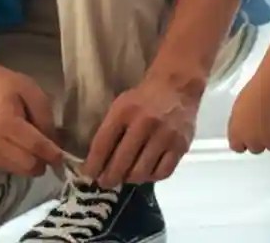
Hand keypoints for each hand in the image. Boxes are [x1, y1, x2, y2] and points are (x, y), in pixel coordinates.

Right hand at [0, 45, 63, 177]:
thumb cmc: (10, 88)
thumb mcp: (34, 93)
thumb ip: (46, 119)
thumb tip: (55, 145)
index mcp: (4, 122)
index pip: (34, 145)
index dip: (53, 153)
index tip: (65, 157)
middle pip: (28, 165)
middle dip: (44, 160)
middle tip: (51, 150)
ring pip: (22, 171)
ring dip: (33, 162)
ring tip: (32, 143)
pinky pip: (14, 169)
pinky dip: (22, 161)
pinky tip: (19, 145)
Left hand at [82, 79, 199, 187]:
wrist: (177, 86)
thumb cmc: (143, 98)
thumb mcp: (120, 105)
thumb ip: (109, 130)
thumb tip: (97, 161)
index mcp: (124, 111)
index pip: (103, 144)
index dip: (93, 164)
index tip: (88, 175)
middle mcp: (145, 123)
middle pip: (121, 162)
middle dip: (109, 178)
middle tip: (105, 182)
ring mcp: (165, 136)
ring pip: (141, 171)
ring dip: (129, 179)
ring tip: (125, 178)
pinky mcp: (181, 145)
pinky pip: (162, 172)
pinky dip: (151, 177)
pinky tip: (145, 174)